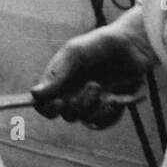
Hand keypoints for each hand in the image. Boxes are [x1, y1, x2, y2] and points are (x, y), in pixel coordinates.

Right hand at [31, 24, 147, 127]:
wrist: (132, 44)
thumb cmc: (99, 44)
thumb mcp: (74, 54)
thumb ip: (56, 75)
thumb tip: (34, 95)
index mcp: (59, 81)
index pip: (43, 105)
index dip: (47, 109)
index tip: (60, 102)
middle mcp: (72, 93)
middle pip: (65, 115)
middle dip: (79, 104)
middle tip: (93, 86)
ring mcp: (91, 102)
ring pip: (85, 118)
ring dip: (95, 106)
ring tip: (104, 86)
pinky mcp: (109, 107)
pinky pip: (103, 122)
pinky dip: (110, 113)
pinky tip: (117, 98)